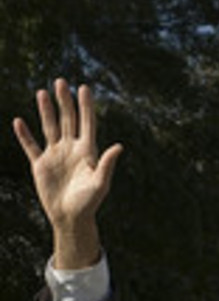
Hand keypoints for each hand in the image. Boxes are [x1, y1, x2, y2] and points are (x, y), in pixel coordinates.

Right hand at [13, 78, 122, 268]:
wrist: (70, 218)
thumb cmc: (89, 203)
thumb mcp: (100, 183)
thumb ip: (107, 164)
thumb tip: (119, 146)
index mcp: (86, 151)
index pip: (87, 123)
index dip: (85, 106)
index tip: (83, 87)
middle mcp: (70, 149)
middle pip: (67, 120)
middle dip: (64, 101)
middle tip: (61, 81)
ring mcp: (55, 155)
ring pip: (49, 127)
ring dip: (46, 111)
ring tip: (42, 93)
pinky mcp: (40, 165)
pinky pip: (31, 146)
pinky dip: (24, 135)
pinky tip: (18, 121)